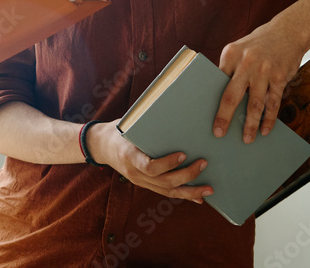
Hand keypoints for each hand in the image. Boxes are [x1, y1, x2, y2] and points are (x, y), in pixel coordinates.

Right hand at [87, 121, 212, 202]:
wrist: (101, 146)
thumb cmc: (119, 131)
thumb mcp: (128, 124)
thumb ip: (147, 124)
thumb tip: (171, 112)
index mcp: (129, 156)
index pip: (149, 166)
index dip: (167, 163)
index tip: (183, 154)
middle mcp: (134, 173)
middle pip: (163, 181)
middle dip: (186, 175)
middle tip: (203, 163)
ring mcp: (140, 181)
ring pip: (167, 191)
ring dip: (190, 191)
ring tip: (208, 189)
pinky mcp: (146, 184)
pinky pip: (166, 193)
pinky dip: (184, 195)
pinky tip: (198, 198)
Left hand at [213, 19, 305, 143]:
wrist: (289, 31)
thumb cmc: (259, 43)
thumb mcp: (239, 48)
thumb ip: (230, 68)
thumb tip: (218, 94)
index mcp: (230, 54)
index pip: (217, 82)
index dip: (212, 101)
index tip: (206, 115)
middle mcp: (246, 63)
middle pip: (232, 96)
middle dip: (225, 116)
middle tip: (219, 132)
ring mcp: (264, 71)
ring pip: (255, 104)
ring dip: (250, 124)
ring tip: (246, 139)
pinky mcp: (280, 77)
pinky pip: (273, 103)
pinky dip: (269, 119)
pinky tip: (265, 130)